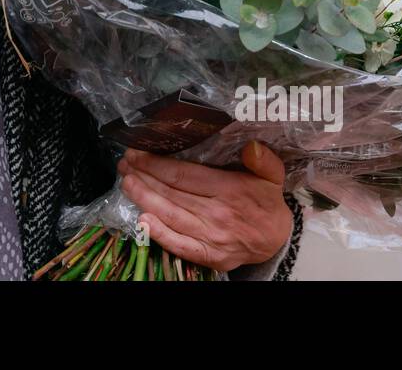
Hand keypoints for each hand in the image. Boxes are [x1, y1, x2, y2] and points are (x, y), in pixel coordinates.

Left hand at [117, 141, 291, 271]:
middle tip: (125, 164)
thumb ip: (263, 160)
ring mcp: (212, 237)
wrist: (277, 240)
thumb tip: (251, 146)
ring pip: (170, 215)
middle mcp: (218, 213)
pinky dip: (159, 235)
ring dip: (144, 199)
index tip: (138, 153)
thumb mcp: (272, 176)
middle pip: (172, 193)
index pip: (184, 175)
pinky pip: (180, 245)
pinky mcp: (209, 256)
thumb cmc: (266, 202)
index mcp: (230, 189)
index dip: (156, 164)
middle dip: (143, 176)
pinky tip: (142, 221)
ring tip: (126, 183)